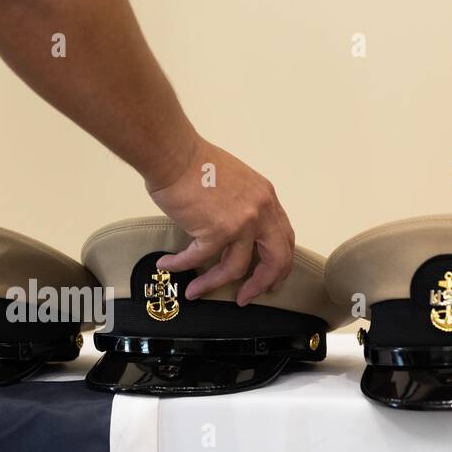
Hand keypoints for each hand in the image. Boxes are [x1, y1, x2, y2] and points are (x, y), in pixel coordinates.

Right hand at [147, 136, 294, 304]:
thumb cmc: (195, 162)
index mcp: (266, 198)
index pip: (283, 237)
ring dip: (213, 283)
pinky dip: (181, 264)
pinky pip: (199, 258)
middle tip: (247, 297)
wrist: (175, 153)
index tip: (270, 278)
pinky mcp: (216, 231)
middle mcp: (260, 211)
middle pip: (276, 258)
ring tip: (196, 291)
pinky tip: (168, 265)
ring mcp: (240, 223)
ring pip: (235, 268)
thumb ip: (240, 206)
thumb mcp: (235, 181)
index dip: (279, 262)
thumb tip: (227, 230)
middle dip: (264, 283)